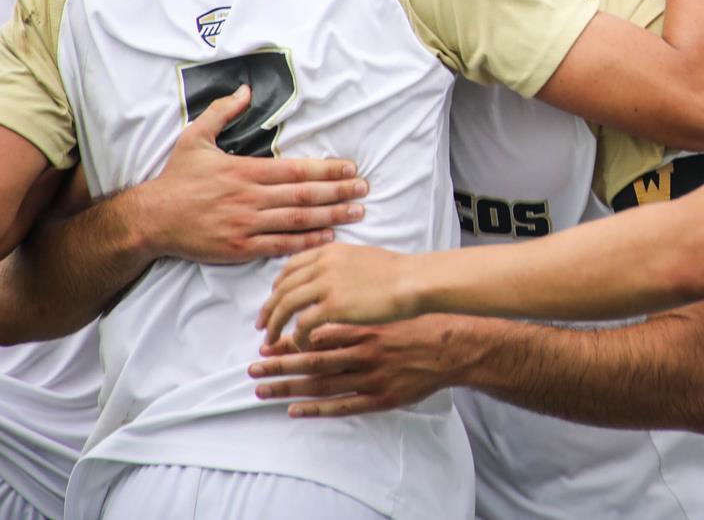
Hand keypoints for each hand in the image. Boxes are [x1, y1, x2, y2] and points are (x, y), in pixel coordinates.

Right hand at [133, 87, 367, 263]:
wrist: (152, 218)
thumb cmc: (176, 178)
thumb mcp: (195, 137)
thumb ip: (222, 112)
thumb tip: (246, 90)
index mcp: (244, 170)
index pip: (296, 170)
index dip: (327, 170)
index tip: (351, 168)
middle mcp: (250, 197)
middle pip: (304, 195)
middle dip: (339, 192)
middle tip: (365, 190)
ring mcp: (246, 224)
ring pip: (298, 220)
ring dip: (331, 216)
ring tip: (357, 213)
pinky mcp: (240, 247)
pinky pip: (280, 245)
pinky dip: (307, 242)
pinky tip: (329, 238)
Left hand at [248, 315, 475, 416]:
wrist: (452, 345)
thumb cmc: (418, 322)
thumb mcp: (385, 304)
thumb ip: (355, 302)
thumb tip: (324, 293)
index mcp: (362, 327)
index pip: (316, 333)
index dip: (288, 339)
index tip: (265, 341)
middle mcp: (362, 352)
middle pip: (311, 360)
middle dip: (278, 365)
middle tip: (252, 370)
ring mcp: (370, 377)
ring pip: (322, 384)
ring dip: (289, 388)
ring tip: (262, 390)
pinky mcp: (381, 397)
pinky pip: (343, 406)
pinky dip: (317, 409)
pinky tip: (295, 410)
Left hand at [260, 242, 415, 348]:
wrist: (413, 281)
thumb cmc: (397, 274)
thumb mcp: (361, 258)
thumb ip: (339, 265)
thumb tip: (329, 276)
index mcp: (328, 251)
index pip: (290, 267)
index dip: (277, 287)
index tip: (272, 302)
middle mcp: (322, 264)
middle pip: (282, 287)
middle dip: (268, 308)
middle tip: (261, 325)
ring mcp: (325, 284)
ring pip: (286, 306)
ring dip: (275, 324)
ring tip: (270, 340)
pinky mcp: (332, 306)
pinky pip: (302, 324)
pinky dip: (297, 336)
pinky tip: (300, 345)